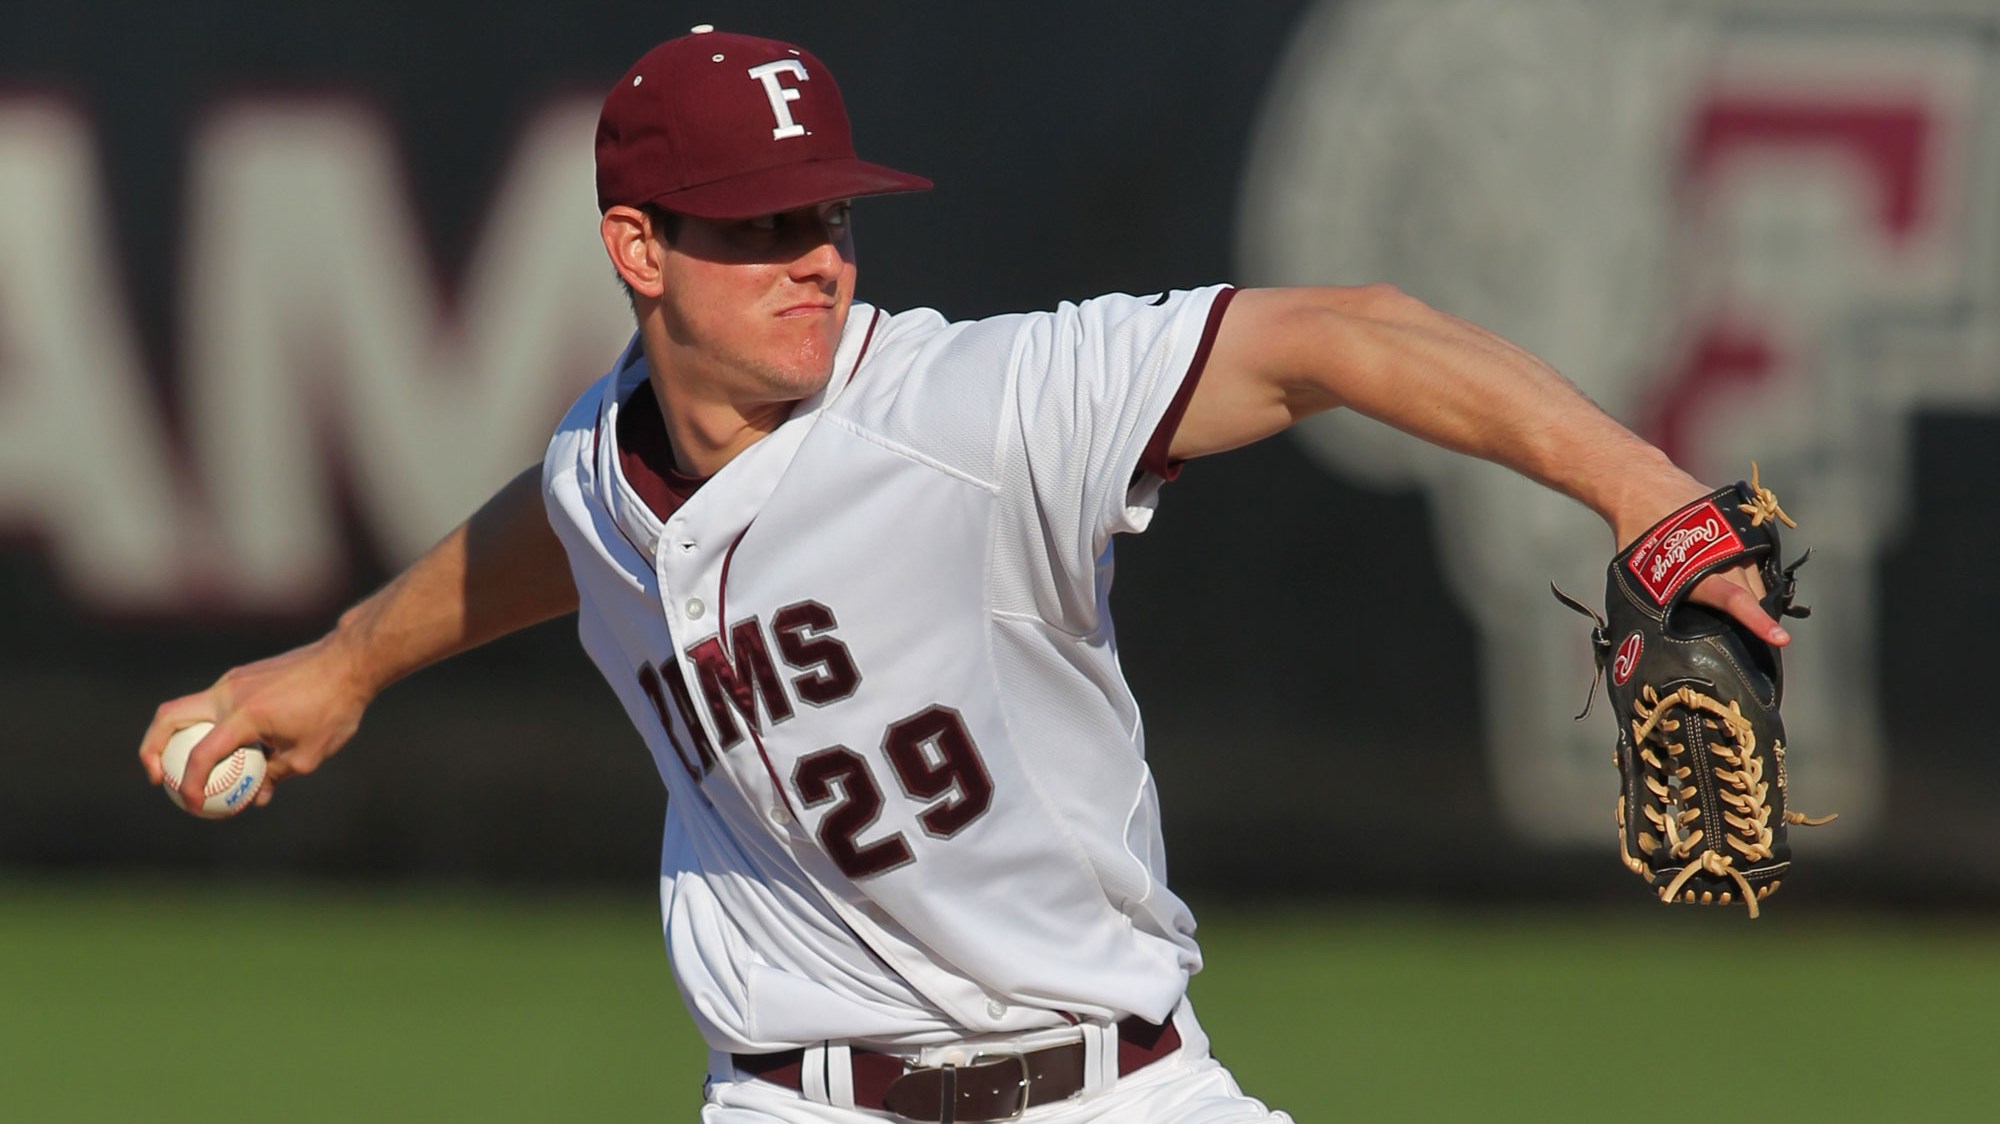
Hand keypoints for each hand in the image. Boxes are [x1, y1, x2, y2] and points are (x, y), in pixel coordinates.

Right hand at [139, 634, 374, 810]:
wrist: (350, 660)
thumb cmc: (334, 709)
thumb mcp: (309, 755)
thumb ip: (275, 776)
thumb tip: (255, 796)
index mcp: (243, 715)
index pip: (201, 755)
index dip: (191, 785)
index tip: (192, 805)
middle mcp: (229, 693)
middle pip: (168, 717)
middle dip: (152, 749)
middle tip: (159, 778)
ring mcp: (233, 680)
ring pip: (189, 707)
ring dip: (181, 737)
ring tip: (187, 767)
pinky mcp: (243, 675)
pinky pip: (213, 702)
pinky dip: (208, 725)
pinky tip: (226, 747)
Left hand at [1612, 474, 1790, 648]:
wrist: (1643, 485)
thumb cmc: (1637, 536)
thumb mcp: (1640, 575)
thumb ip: (1662, 602)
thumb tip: (1655, 636)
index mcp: (1698, 569)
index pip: (1736, 600)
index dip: (1759, 621)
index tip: (1782, 639)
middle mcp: (1724, 551)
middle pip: (1756, 593)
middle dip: (1759, 614)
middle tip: (1752, 635)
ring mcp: (1737, 533)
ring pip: (1758, 573)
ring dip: (1756, 590)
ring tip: (1745, 602)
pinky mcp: (1742, 519)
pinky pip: (1755, 551)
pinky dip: (1750, 566)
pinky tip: (1737, 571)